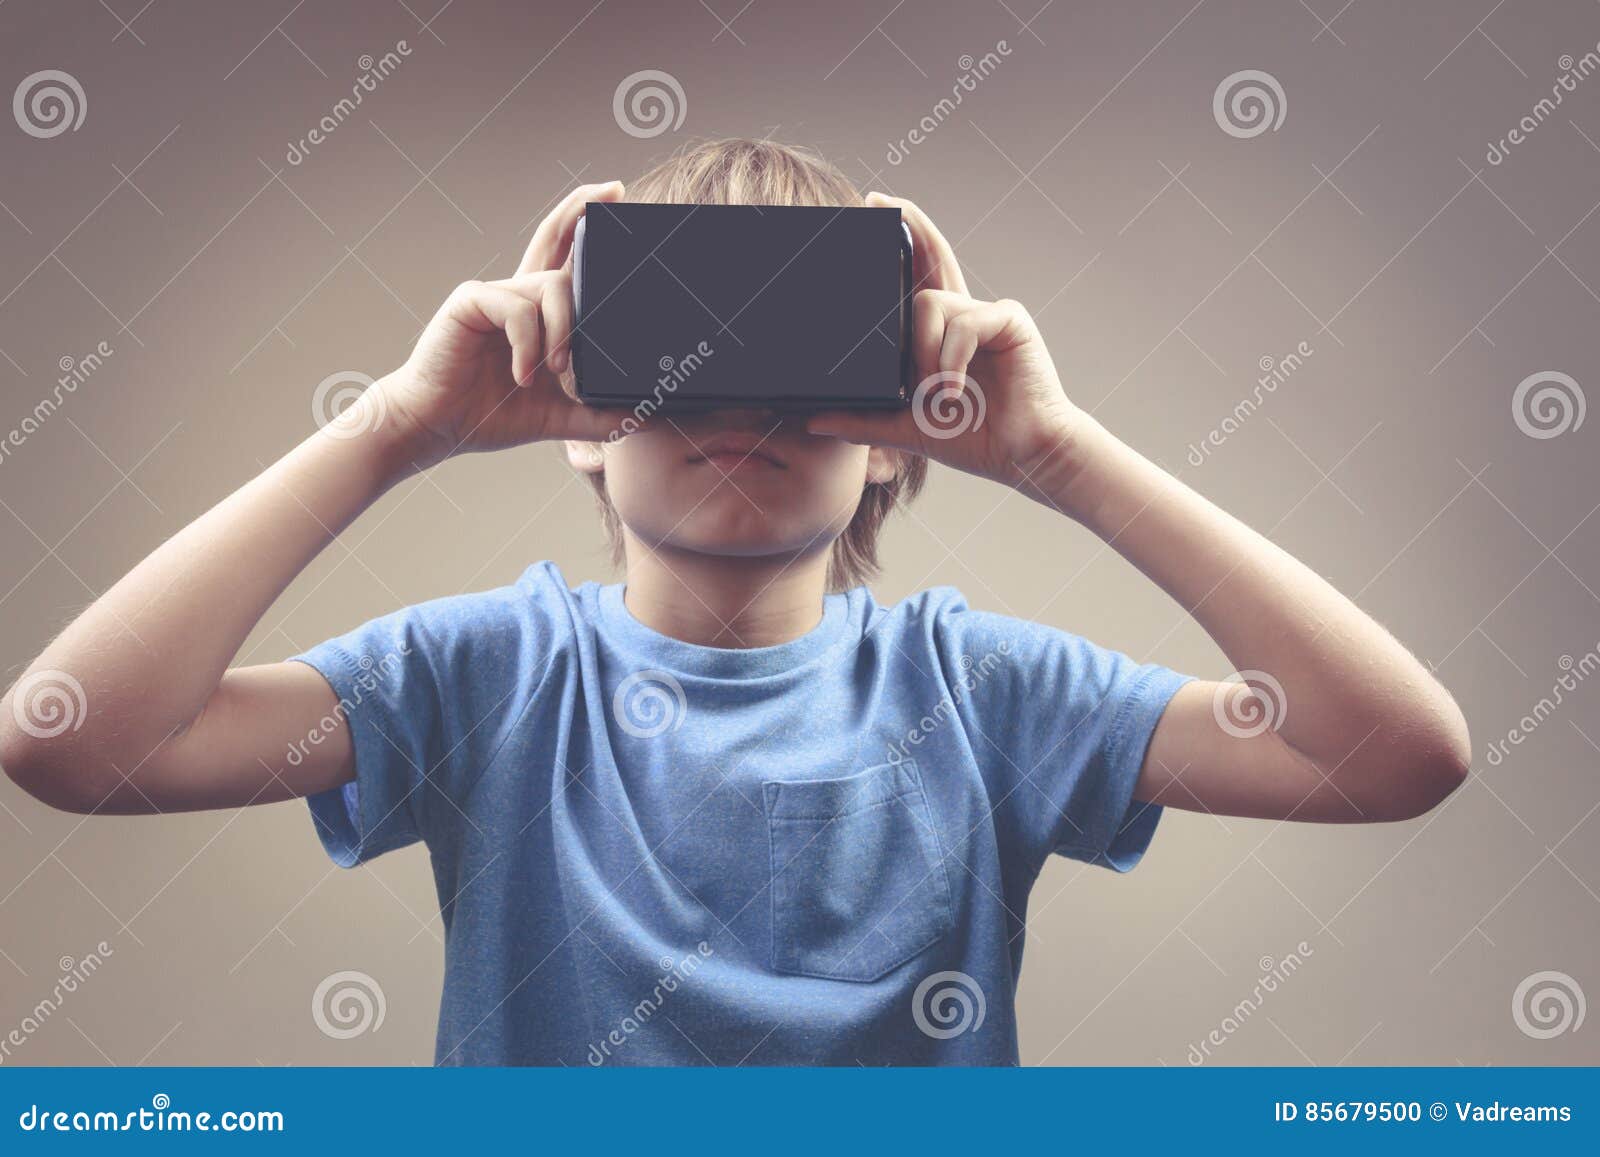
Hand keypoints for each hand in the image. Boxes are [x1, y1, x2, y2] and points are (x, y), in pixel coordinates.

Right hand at [355, 181, 633, 469]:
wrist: (437, 427)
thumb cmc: (489, 414)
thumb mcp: (558, 416)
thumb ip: (599, 415)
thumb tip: (649, 423)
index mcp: (538, 313)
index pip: (568, 259)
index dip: (588, 225)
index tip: (619, 195)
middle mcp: (518, 294)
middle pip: (555, 238)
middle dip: (584, 211)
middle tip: (615, 191)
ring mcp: (494, 294)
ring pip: (551, 287)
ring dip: (563, 329)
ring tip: (556, 369)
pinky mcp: (471, 302)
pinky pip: (518, 310)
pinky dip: (529, 344)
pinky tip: (523, 375)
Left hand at [805, 193, 1088, 497]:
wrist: (1022, 454)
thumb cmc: (974, 438)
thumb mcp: (905, 428)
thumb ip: (862, 421)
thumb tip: (812, 420)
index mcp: (938, 334)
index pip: (913, 280)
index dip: (898, 242)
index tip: (872, 206)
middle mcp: (961, 315)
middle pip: (931, 256)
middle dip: (907, 224)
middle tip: (874, 199)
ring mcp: (985, 314)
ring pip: (929, 303)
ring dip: (922, 352)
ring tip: (935, 393)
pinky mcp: (1008, 319)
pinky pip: (963, 322)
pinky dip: (950, 357)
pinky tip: (955, 388)